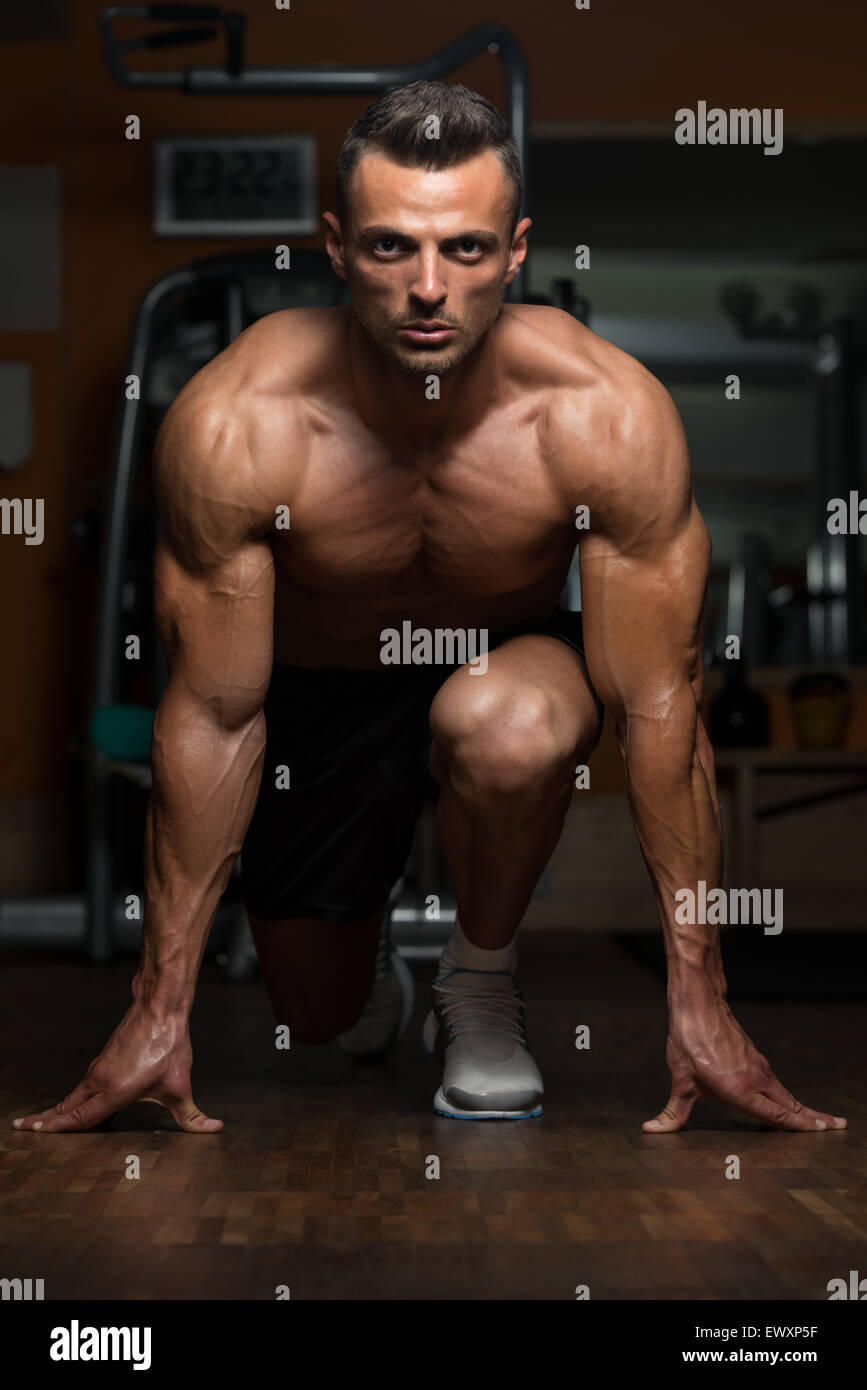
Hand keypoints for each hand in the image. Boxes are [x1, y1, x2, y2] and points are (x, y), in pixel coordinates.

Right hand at [11, 1005, 222, 1133]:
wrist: (160, 1008)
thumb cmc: (169, 1045)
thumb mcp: (181, 1086)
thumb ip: (193, 1115)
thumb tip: (214, 1129)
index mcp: (114, 1091)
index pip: (79, 1118)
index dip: (57, 1128)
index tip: (36, 1132)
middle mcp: (100, 1080)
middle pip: (66, 1107)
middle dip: (45, 1120)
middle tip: (23, 1128)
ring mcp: (99, 1068)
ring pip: (74, 1095)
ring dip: (59, 1110)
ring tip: (44, 1122)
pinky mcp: (104, 1059)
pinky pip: (84, 1085)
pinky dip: (74, 1097)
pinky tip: (76, 1105)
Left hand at [643, 999, 846, 1132]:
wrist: (698, 1006)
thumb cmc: (688, 1043)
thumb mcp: (680, 1082)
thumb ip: (672, 1113)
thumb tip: (651, 1129)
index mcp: (741, 1091)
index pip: (778, 1116)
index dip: (800, 1127)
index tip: (822, 1132)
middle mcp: (756, 1080)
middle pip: (793, 1105)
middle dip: (815, 1119)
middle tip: (838, 1127)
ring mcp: (759, 1067)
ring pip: (786, 1093)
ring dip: (804, 1107)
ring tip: (822, 1120)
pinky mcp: (755, 1057)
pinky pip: (776, 1083)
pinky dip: (788, 1095)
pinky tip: (789, 1102)